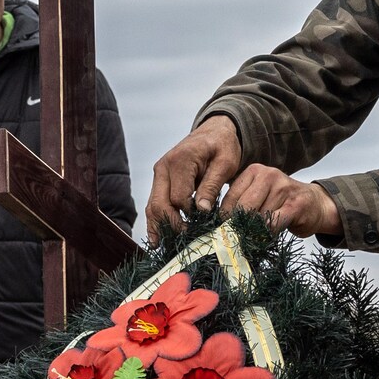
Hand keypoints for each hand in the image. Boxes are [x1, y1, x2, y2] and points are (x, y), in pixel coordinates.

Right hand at [145, 115, 243, 242]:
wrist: (214, 132)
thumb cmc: (222, 146)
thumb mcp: (225, 163)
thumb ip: (212, 186)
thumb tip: (201, 211)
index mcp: (181, 160)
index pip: (179, 197)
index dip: (190, 214)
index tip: (204, 224)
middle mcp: (164, 166)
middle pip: (160, 203)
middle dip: (171, 225)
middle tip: (187, 240)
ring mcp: (159, 173)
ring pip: (152, 205)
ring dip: (159, 226)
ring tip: (165, 246)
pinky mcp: (159, 180)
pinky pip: (154, 203)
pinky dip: (156, 221)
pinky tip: (158, 239)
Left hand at [225, 164, 341, 238]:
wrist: (316, 204)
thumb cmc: (282, 203)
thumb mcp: (259, 196)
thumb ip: (241, 204)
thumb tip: (220, 224)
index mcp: (254, 171)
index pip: (230, 197)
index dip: (225, 217)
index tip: (223, 230)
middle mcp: (269, 175)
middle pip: (243, 207)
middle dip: (239, 225)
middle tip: (238, 237)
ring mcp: (283, 188)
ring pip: (258, 217)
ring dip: (255, 231)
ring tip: (257, 234)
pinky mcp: (296, 204)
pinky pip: (273, 223)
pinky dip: (267, 234)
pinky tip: (268, 235)